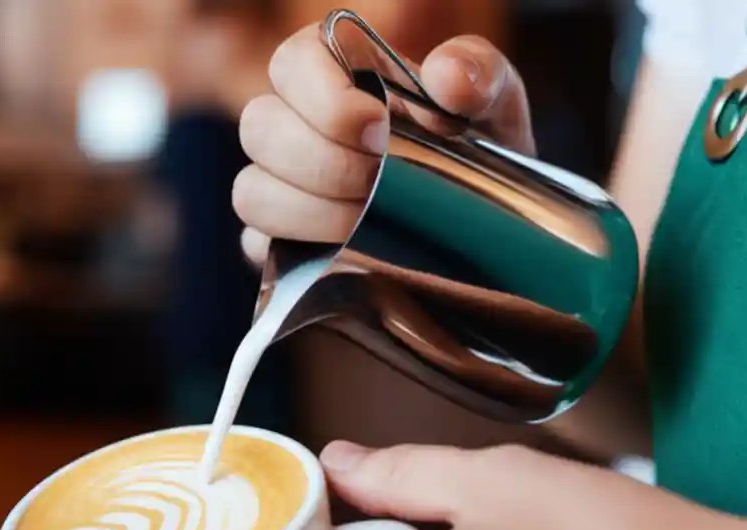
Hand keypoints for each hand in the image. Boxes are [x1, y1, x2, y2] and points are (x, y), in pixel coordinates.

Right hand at [236, 25, 535, 262]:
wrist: (482, 232)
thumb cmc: (477, 155)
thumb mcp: (494, 104)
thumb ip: (477, 72)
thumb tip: (446, 77)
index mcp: (338, 73)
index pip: (292, 62)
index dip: (325, 97)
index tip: (377, 127)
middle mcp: (296, 124)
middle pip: (259, 126)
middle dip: (323, 162)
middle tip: (378, 182)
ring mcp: (280, 185)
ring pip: (252, 191)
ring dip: (311, 210)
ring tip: (366, 221)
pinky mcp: (278, 241)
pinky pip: (258, 243)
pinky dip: (303, 246)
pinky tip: (348, 248)